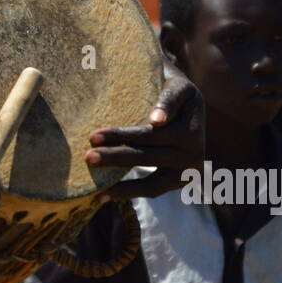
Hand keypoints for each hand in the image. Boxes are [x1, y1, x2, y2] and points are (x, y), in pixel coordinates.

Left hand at [84, 65, 205, 199]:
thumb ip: (169, 99)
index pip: (149, 134)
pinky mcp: (178, 182)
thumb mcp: (178, 87)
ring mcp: (188, 172)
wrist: (191, 107)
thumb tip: (156, 121)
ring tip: (95, 185)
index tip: (93, 137)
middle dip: (114, 157)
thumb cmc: (177, 92)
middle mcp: (194, 154)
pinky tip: (103, 195)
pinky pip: (152, 190)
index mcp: (191, 130)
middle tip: (87, 156)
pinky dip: (128, 193)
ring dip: (120, 184)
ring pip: (150, 182)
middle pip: (146, 157)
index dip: (121, 136)